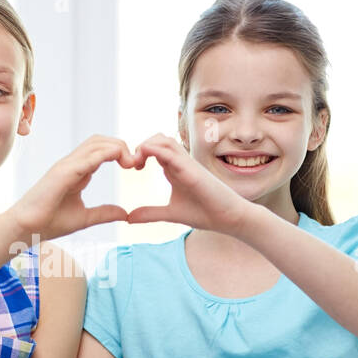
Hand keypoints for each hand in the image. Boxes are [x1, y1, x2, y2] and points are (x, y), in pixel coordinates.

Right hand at [6, 136, 135, 240]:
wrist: (26, 229)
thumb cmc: (49, 222)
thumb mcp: (85, 218)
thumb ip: (104, 213)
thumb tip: (124, 213)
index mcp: (78, 172)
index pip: (102, 150)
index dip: (121, 153)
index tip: (135, 167)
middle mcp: (72, 164)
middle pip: (101, 141)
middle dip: (122, 145)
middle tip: (136, 163)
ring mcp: (67, 166)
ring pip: (96, 143)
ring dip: (118, 147)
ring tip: (130, 162)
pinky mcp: (63, 172)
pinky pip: (88, 156)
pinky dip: (107, 154)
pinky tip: (120, 160)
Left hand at [128, 134, 251, 234]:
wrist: (229, 218)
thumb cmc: (205, 213)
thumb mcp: (170, 213)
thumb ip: (150, 214)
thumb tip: (128, 218)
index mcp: (174, 169)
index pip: (154, 148)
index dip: (140, 153)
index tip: (132, 168)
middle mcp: (180, 162)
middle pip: (158, 139)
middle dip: (141, 145)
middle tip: (132, 164)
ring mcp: (187, 164)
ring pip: (164, 140)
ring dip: (147, 145)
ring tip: (137, 161)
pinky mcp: (192, 170)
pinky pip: (172, 153)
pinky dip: (156, 150)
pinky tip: (144, 157)